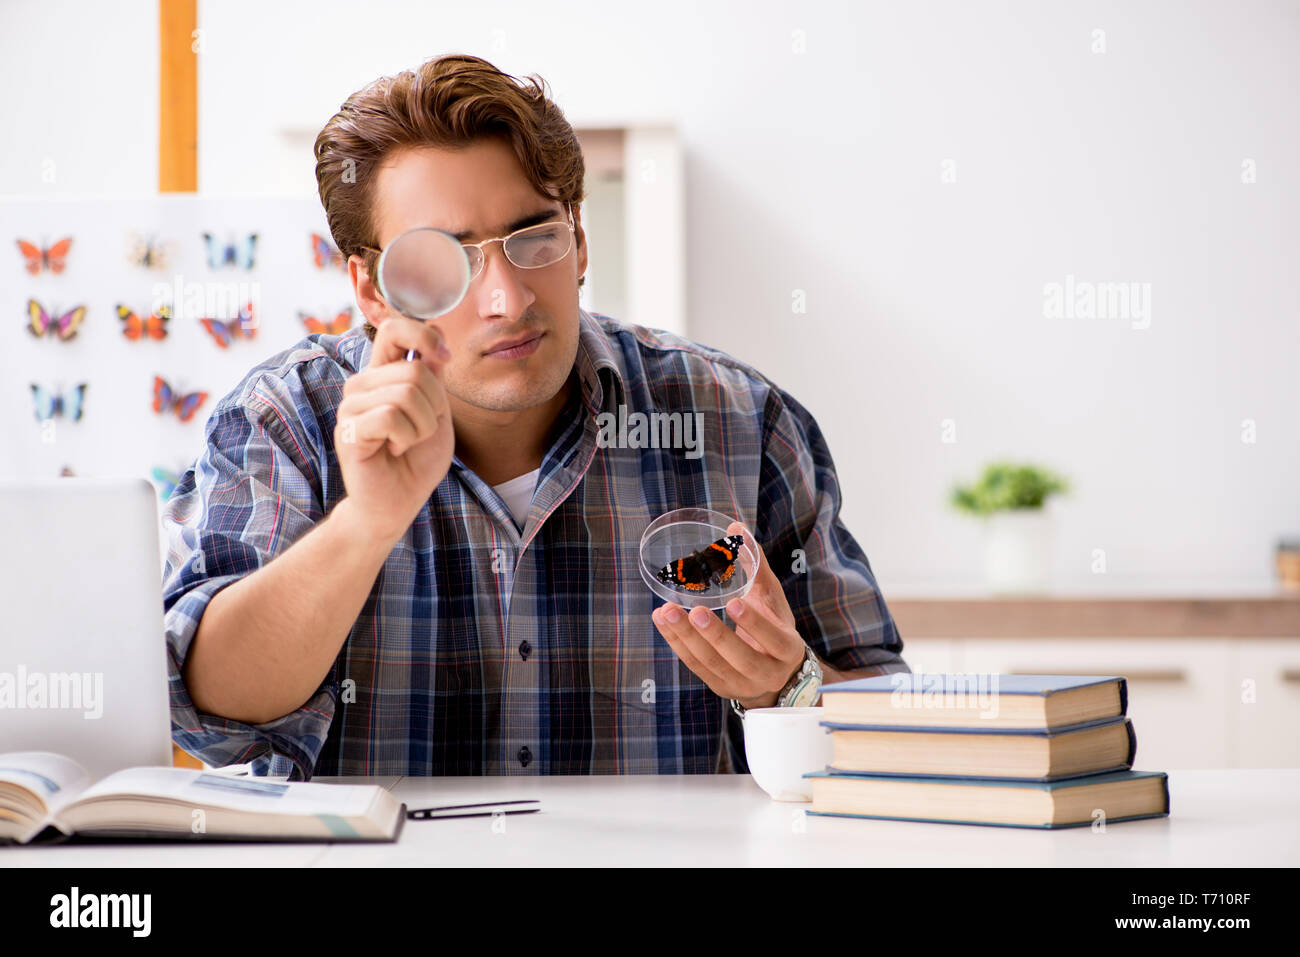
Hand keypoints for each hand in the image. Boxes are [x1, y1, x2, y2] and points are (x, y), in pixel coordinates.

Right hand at [334, 317, 455, 546]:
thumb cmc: (416, 460)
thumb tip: (436, 329)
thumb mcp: (436, 412)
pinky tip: (393, 450)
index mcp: (383, 374)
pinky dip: (406, 438)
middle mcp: (362, 384)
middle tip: (419, 431)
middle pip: (415, 371)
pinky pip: (392, 417)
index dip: (422, 335)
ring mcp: (352, 406)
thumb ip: (433, 375)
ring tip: (405, 443)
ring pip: (406, 394)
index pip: (393, 330)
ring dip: (422, 426)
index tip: (444, 358)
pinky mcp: (349, 430)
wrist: (398, 503)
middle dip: (435, 406)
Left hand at [651, 521, 807, 707]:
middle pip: (739, 657)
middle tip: (694, 611)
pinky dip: (677, 644)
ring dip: (686, 639)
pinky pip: (696, 666)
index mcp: (787, 648)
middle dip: (715, 635)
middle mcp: (767, 673)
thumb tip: (734, 526)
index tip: (733, 602)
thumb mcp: (771, 598)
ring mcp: (742, 684)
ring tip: (666, 613)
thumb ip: (755, 565)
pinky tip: (663, 622)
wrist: (777, 673)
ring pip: (712, 665)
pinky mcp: (720, 687)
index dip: (754, 624)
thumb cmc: (774, 625)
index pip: (773, 638)